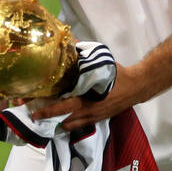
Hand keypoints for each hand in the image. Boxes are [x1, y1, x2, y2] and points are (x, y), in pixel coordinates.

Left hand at [30, 63, 146, 131]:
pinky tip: (67, 118)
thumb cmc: (118, 76)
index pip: (63, 108)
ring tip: (50, 119)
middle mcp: (89, 112)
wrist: (137, 87)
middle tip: (38, 116)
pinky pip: (82, 124)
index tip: (34, 113)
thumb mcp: (102, 65)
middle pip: (65, 121)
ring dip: (61, 123)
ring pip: (73, 125)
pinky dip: (72, 123)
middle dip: (51, 120)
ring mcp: (95, 118)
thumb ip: (85, 58)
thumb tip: (71, 45)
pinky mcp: (100, 119)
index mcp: (87, 101)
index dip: (48, 111)